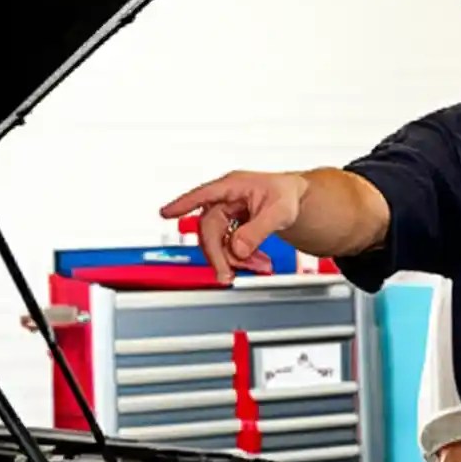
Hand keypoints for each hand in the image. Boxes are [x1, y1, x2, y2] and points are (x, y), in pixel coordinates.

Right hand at [161, 170, 306, 282]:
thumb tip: (237, 248)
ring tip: (259, 266)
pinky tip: (256, 263)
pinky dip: (240, 259)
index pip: (205, 194)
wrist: (295, 201)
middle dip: (218, 254)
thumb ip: (257, 230)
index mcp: (234, 186)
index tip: (165, 213)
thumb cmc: (287, 196)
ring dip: (233, 260)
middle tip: (226, 275)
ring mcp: (226, 214)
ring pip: (217, 242)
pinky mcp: (230, 228)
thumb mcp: (280, 211)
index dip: (184, 203)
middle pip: (209, 229)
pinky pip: (227, 247)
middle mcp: (225, 199)